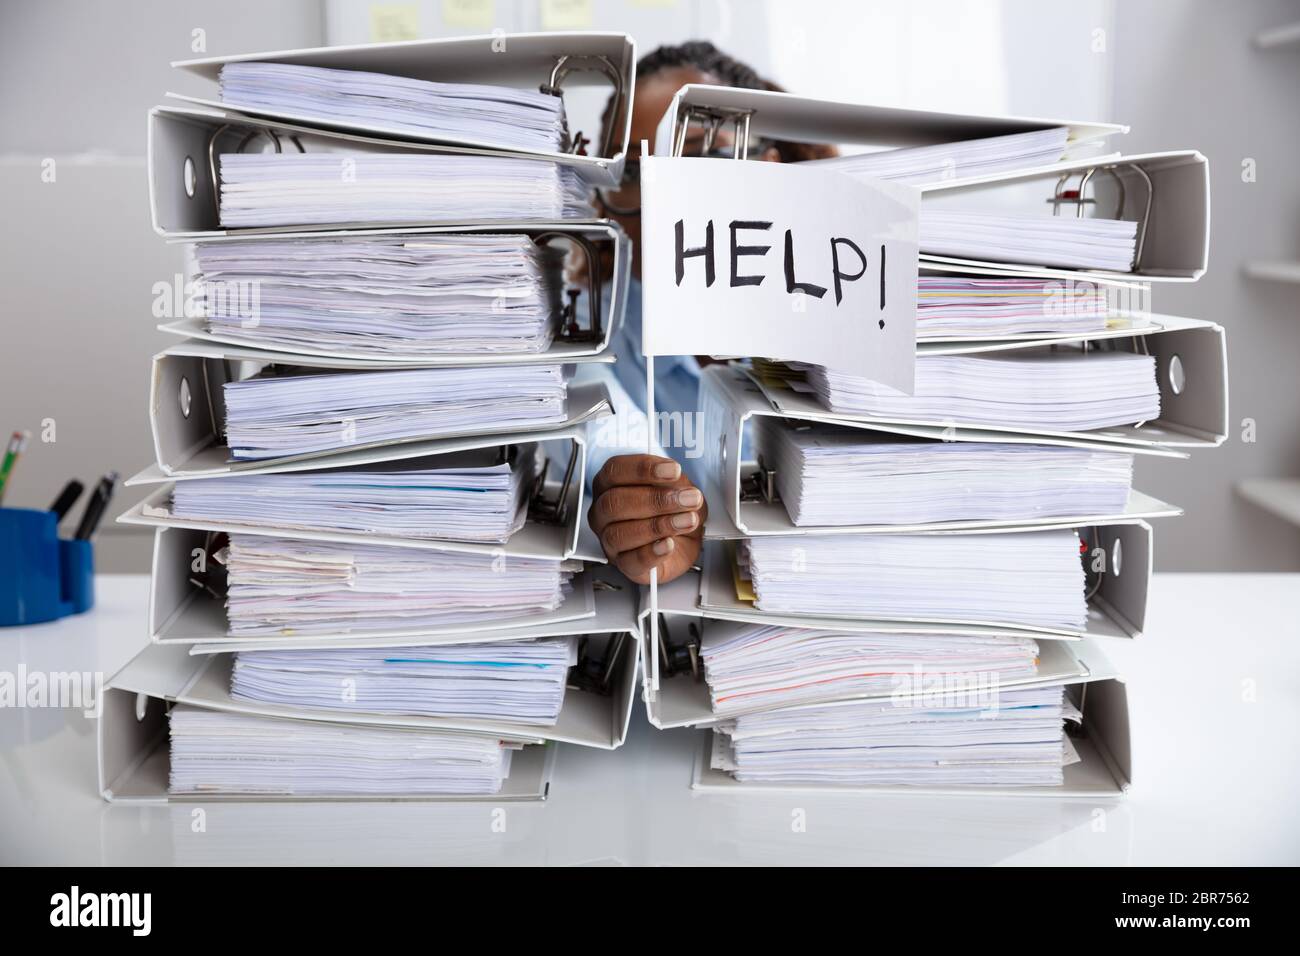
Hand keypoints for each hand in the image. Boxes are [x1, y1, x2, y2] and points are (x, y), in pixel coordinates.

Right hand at [588, 454, 706, 585]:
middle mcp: (603, 511)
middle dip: (656, 499)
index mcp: (609, 483)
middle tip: (687, 499)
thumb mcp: (677, 486)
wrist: (684, 540)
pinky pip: (630, 561)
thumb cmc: (672, 509)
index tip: (674, 470)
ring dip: (658, 526)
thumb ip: (672, 480)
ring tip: (687, 521)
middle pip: (614, 502)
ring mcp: (608, 539)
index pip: (614, 470)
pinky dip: (652, 552)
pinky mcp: (623, 563)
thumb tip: (675, 479)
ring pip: (619, 533)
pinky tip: (669, 544)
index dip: (643, 469)